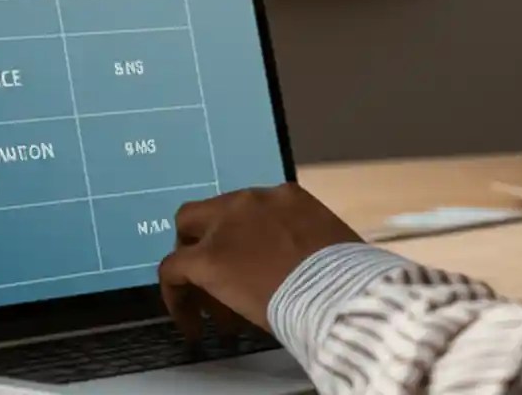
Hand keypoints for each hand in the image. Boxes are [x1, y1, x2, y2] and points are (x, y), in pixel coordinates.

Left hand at [158, 184, 360, 338]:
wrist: (337, 288)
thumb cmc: (347, 274)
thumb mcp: (330, 244)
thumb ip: (307, 245)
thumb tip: (301, 266)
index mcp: (286, 197)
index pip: (248, 211)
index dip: (242, 240)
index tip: (249, 267)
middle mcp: (251, 201)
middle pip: (207, 214)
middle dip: (206, 244)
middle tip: (215, 280)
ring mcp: (225, 227)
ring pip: (186, 237)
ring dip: (195, 273)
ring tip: (209, 313)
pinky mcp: (206, 259)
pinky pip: (174, 272)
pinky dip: (177, 297)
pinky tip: (191, 324)